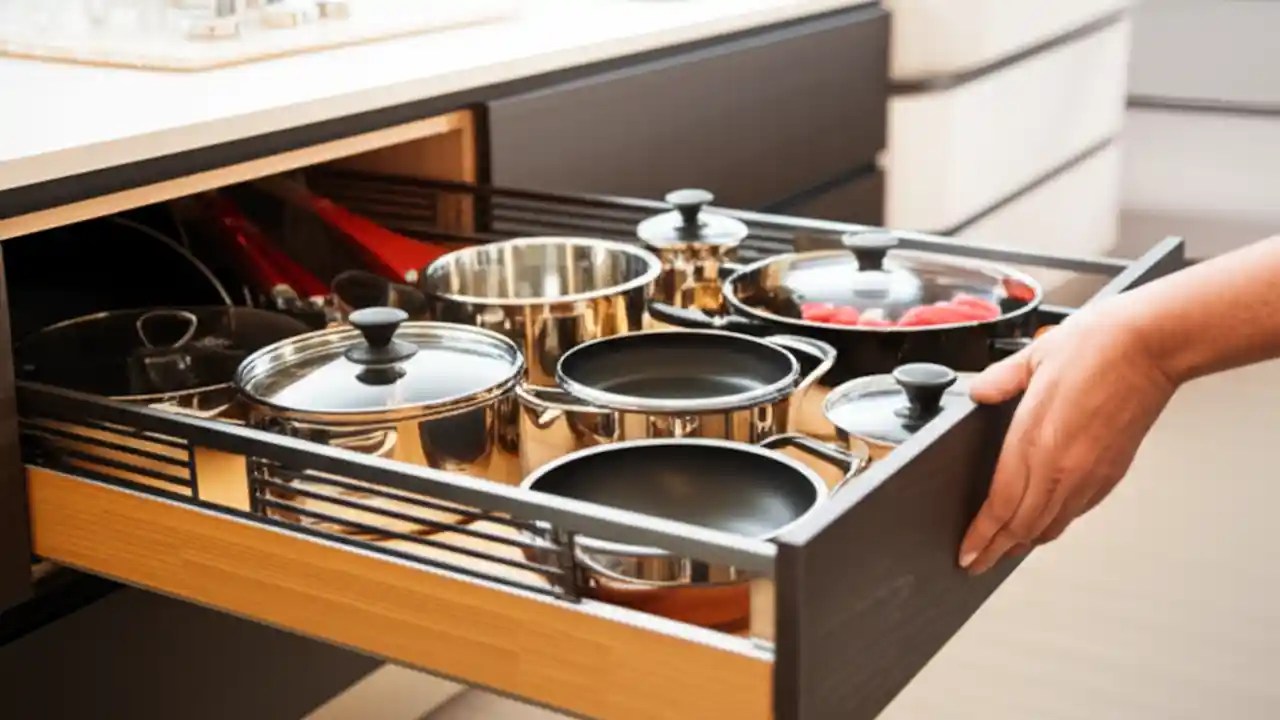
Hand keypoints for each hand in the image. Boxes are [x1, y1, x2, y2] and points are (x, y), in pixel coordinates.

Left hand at [958, 303, 1177, 574]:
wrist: (1150, 347)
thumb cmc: (1098, 347)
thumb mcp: (1031, 358)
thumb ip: (998, 381)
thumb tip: (978, 392)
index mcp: (1034, 441)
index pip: (999, 505)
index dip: (981, 536)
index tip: (967, 552)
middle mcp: (1061, 467)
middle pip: (1022, 526)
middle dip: (996, 550)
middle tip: (976, 564)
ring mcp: (1090, 474)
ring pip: (1051, 525)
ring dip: (1024, 541)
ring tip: (1003, 550)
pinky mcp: (1111, 472)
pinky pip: (1076, 512)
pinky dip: (1053, 523)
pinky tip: (1043, 521)